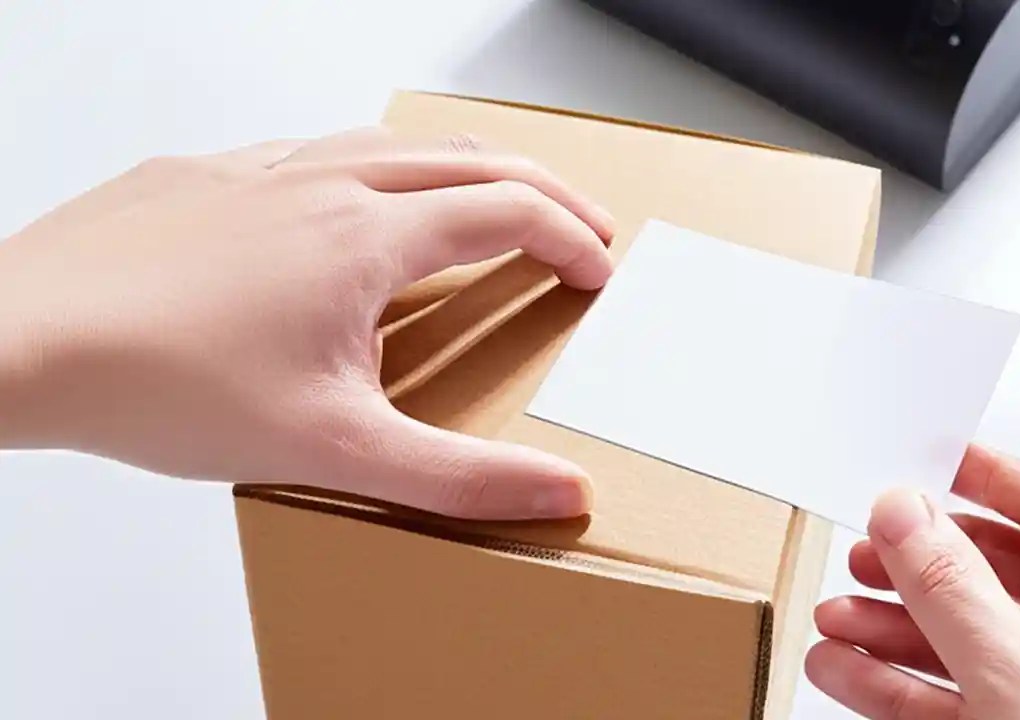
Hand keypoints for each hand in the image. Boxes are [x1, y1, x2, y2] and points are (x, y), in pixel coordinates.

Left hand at [0, 129, 614, 518]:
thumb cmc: (161, 385)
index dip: (568, 238)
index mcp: (369, 237)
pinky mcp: (206, 175)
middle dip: (541, 189)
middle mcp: (324, 185)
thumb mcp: (334, 452)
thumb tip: (559, 493)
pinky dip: (370, 166)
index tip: (594, 268)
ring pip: (391, 144)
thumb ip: (458, 478)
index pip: (508, 215)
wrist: (20, 342)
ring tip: (488, 199)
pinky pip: (314, 148)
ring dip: (461, 167)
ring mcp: (261, 170)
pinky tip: (351, 200)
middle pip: (467, 161)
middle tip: (579, 223)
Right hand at [805, 446, 1019, 718]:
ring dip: (896, 629)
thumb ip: (953, 589)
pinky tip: (845, 671)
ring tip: (835, 618)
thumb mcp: (1018, 679)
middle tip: (866, 552)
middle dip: (924, 567)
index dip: (996, 479)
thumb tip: (905, 513)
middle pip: (1007, 577)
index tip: (929, 464)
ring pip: (973, 641)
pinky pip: (959, 699)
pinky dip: (899, 685)